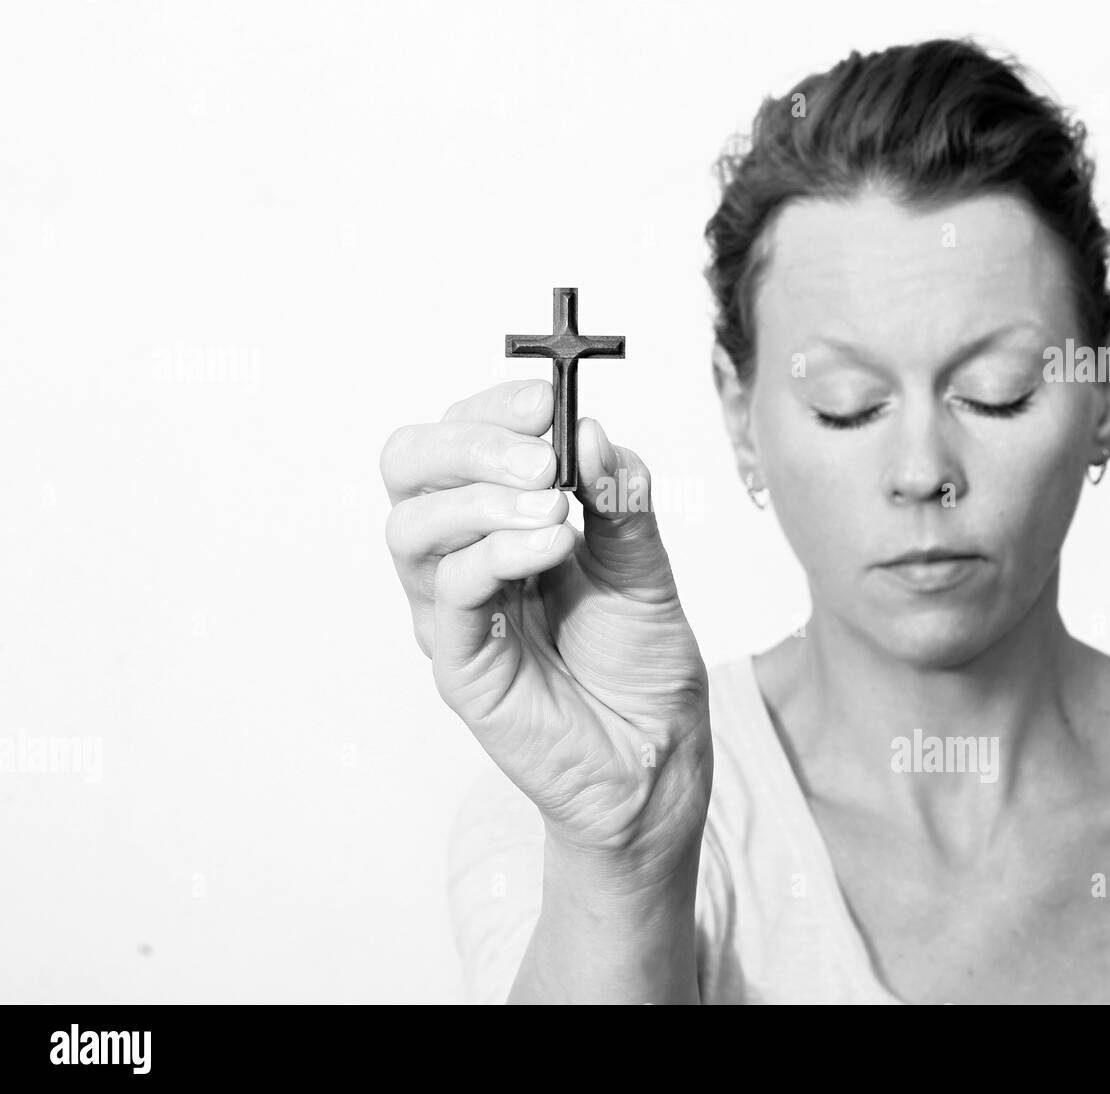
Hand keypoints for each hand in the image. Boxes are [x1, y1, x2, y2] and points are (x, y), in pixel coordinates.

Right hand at [381, 379, 711, 875]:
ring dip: (481, 499)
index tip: (543, 401)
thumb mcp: (644, 561)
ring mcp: (453, 611)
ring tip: (556, 511)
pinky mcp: (459, 663)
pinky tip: (553, 546)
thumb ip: (619, 497)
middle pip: (407, 468)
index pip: (454, 439)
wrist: (656, 755)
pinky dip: (496, 554)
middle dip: (467, 442)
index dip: (488, 410)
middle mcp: (461, 558)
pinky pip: (449, 591)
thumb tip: (590, 431)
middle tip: (541, 455)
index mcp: (497, 521)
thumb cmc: (642, 660)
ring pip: (411, 526)